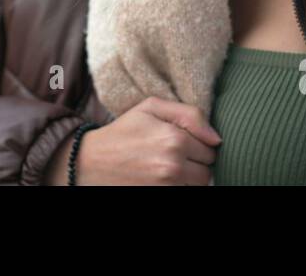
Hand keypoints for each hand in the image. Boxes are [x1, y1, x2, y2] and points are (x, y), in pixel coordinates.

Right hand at [44, 97, 221, 184]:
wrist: (88, 162)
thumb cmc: (122, 132)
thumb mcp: (150, 107)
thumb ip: (189, 114)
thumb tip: (216, 138)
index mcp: (175, 138)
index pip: (212, 147)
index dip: (200, 143)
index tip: (183, 141)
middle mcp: (173, 164)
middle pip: (208, 169)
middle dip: (197, 162)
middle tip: (176, 155)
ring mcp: (166, 186)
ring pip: (199, 185)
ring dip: (190, 177)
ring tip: (169, 167)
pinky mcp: (159, 197)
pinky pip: (185, 193)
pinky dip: (179, 186)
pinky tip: (163, 178)